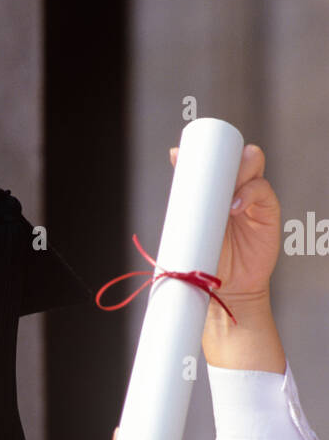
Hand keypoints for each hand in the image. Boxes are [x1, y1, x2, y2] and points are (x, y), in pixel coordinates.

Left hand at [170, 142, 280, 301]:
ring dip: (237, 170)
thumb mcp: (188, 229)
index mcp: (215, 187)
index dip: (199, 151)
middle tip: (206, 173)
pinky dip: (249, 193)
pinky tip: (234, 206)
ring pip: (252, 163)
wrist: (227, 288)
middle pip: (235, 154)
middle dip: (223, 156)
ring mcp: (252, 195)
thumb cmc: (205, 258)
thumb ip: (183, 202)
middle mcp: (235, 185)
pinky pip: (263, 189)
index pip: (212, 159)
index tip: (178, 156)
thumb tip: (171, 163)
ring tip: (221, 193)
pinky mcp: (267, 209)